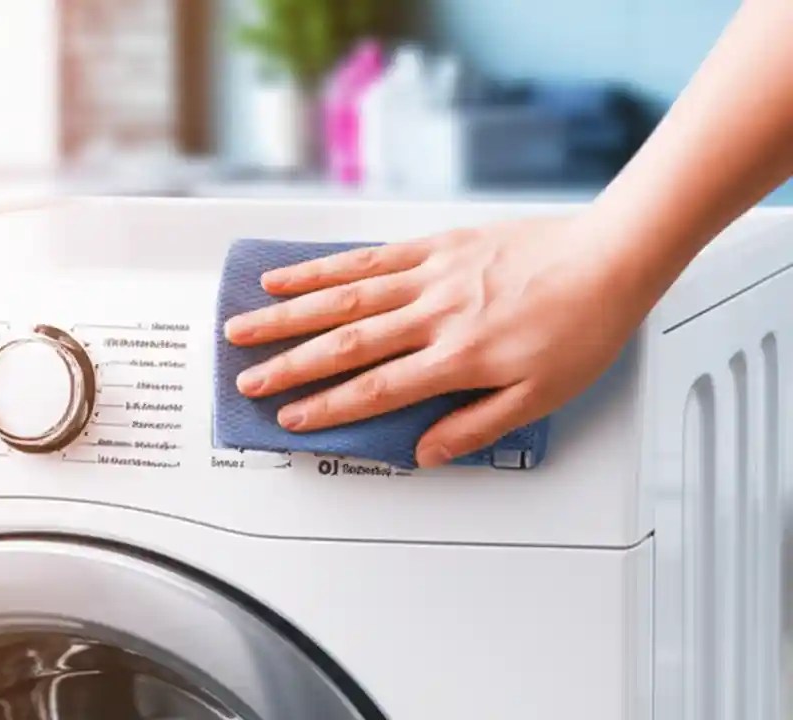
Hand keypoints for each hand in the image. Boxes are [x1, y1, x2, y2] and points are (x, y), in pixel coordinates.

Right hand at [223, 214, 656, 467]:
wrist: (609, 255)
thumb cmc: (582, 325)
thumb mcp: (542, 396)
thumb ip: (478, 425)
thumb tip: (428, 450)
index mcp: (460, 357)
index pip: (377, 389)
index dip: (328, 407)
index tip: (290, 418)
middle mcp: (435, 314)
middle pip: (346, 343)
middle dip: (289, 364)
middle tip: (247, 380)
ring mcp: (429, 276)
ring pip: (344, 297)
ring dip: (288, 314)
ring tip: (244, 325)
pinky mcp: (432, 247)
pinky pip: (367, 258)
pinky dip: (323, 267)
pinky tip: (290, 275)